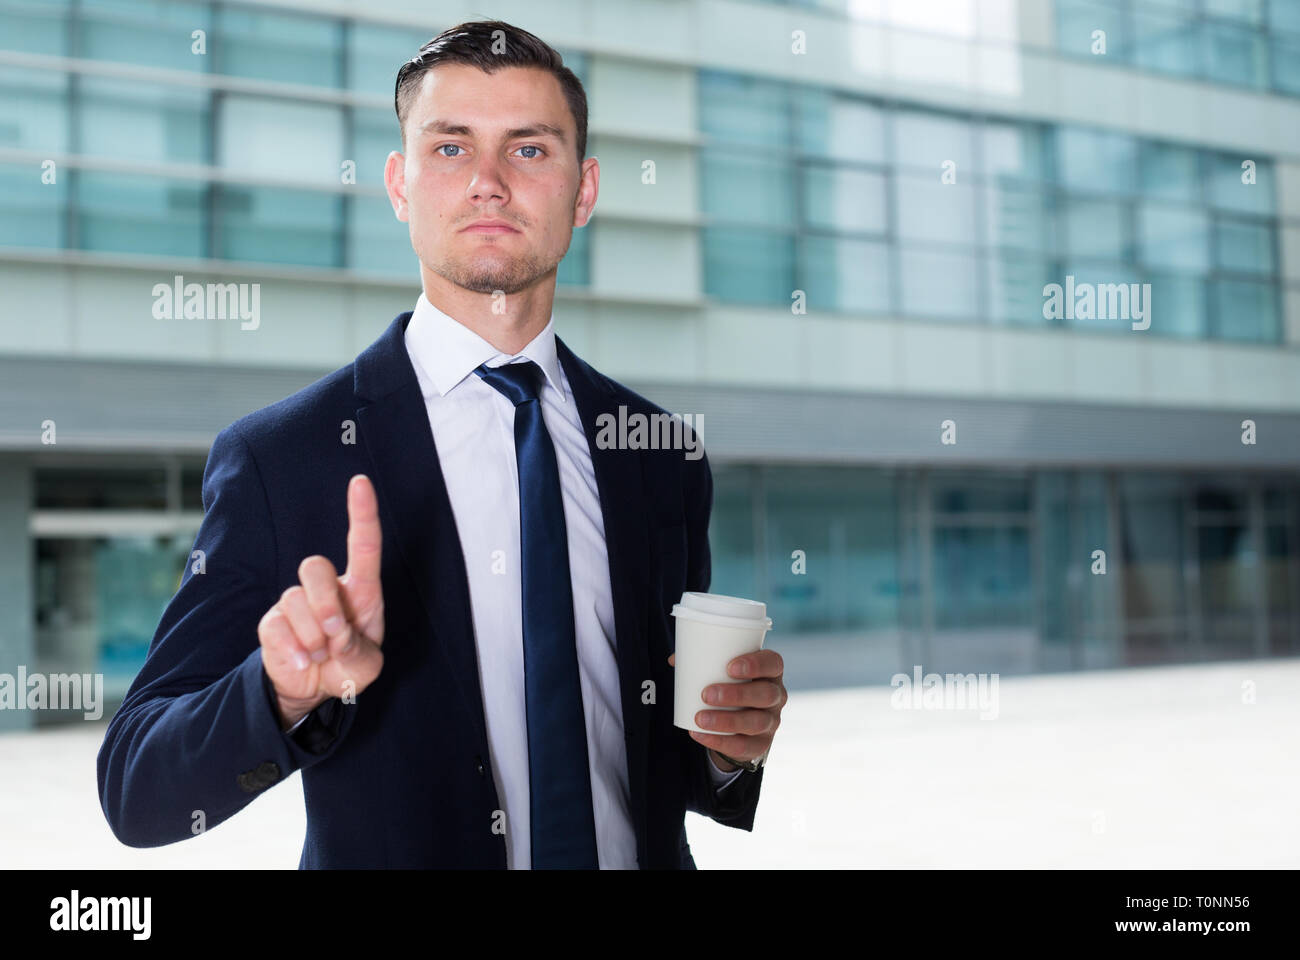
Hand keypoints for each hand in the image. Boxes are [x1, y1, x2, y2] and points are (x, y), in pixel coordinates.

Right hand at [259, 475, 385, 730]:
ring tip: (322, 654)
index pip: (363, 545)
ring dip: (313, 636)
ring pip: (294, 599)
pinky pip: (276, 626)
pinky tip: (304, 662)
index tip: (360, 482)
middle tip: (336, 636)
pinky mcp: (272, 622)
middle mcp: (327, 588)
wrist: (315, 688)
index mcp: (359, 590)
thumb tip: (335, 635)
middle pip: (315, 566)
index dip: (362, 513)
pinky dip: (295, 651)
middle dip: (326, 605)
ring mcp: (295, 602)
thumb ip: (358, 650)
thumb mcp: (366, 665)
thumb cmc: (348, 665)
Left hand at [667, 650, 785, 771]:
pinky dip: (719, 741)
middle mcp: (777, 695)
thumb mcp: (722, 671)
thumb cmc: (729, 685)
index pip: (773, 663)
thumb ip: (701, 660)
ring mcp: (771, 721)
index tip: (729, 667)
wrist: (738, 722)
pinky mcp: (761, 744)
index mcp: (770, 671)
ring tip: (699, 718)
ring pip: (756, 722)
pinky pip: (744, 746)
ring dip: (726, 721)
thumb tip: (674, 659)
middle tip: (706, 694)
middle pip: (766, 694)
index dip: (756, 664)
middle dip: (736, 694)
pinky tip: (699, 734)